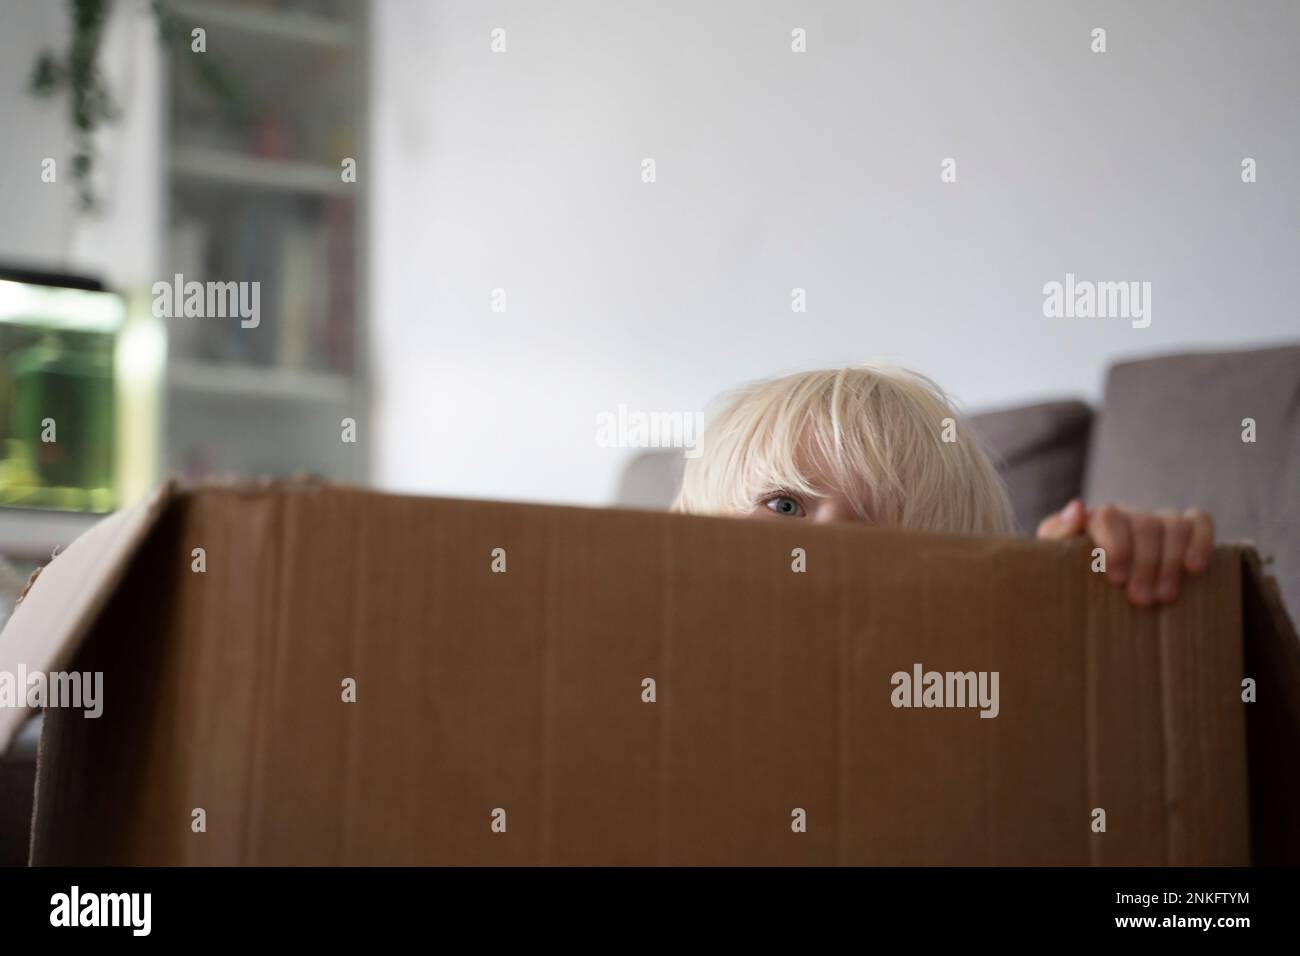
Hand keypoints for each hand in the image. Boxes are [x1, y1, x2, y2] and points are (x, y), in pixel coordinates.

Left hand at [1036, 499, 1214, 605]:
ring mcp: (1157, 520)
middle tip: (1141, 599)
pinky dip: (1201, 541)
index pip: (1110, 517)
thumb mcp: (1052, 556)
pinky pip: (1198, 522)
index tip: (1116, 578)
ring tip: (1164, 596)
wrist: (1088, 585)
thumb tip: (1078, 508)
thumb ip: (1057, 533)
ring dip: (1171, 561)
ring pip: (1174, 526)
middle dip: (1146, 564)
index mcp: (1095, 519)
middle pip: (1146, 525)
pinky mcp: (1183, 529)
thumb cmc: (1067, 572)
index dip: (1117, 545)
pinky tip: (1194, 568)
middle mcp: (1129, 515)